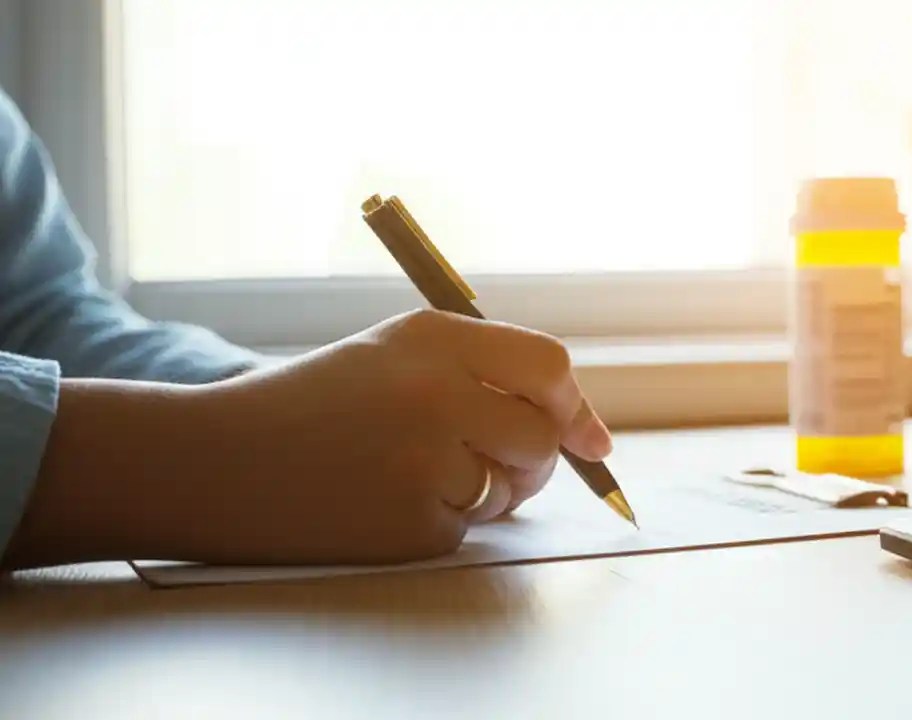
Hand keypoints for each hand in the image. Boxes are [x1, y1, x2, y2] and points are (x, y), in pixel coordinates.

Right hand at [5, 310, 610, 568]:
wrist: (215, 460)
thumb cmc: (311, 406)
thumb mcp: (392, 355)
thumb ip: (483, 372)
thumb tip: (583, 431)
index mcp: (433, 337)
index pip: (548, 365)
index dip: (575, 405)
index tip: (588, 439)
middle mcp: (437, 390)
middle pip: (542, 434)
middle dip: (534, 458)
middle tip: (492, 464)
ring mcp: (425, 459)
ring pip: (510, 485)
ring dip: (487, 490)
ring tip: (413, 473)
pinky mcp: (412, 523)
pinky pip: (465, 528)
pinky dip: (438, 523)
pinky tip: (380, 503)